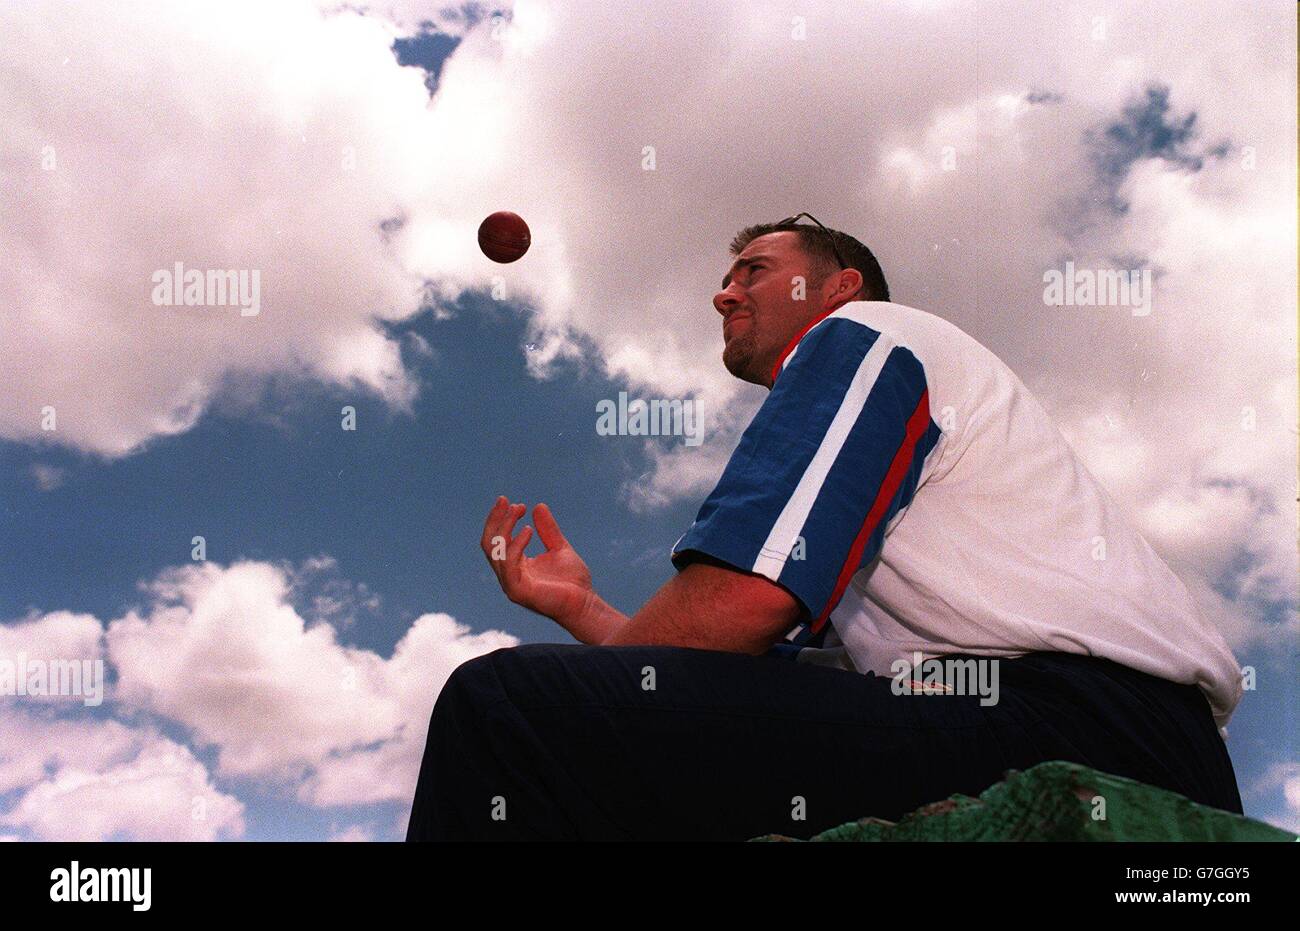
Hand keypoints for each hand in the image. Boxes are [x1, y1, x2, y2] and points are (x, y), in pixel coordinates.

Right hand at [480, 496, 594, 626]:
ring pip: (496, 552)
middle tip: (510, 502)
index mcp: (514, 566)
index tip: (509, 501)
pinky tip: (528, 531)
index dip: (499, 519)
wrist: (585, 603)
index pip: (496, 540)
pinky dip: (516, 545)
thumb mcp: (559, 548)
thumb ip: (548, 530)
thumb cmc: (573, 581)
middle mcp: (508, 575)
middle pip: (490, 544)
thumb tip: (538, 506)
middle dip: (497, 520)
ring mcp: (511, 584)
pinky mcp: (518, 591)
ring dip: (505, 527)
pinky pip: (509, 564)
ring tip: (520, 510)